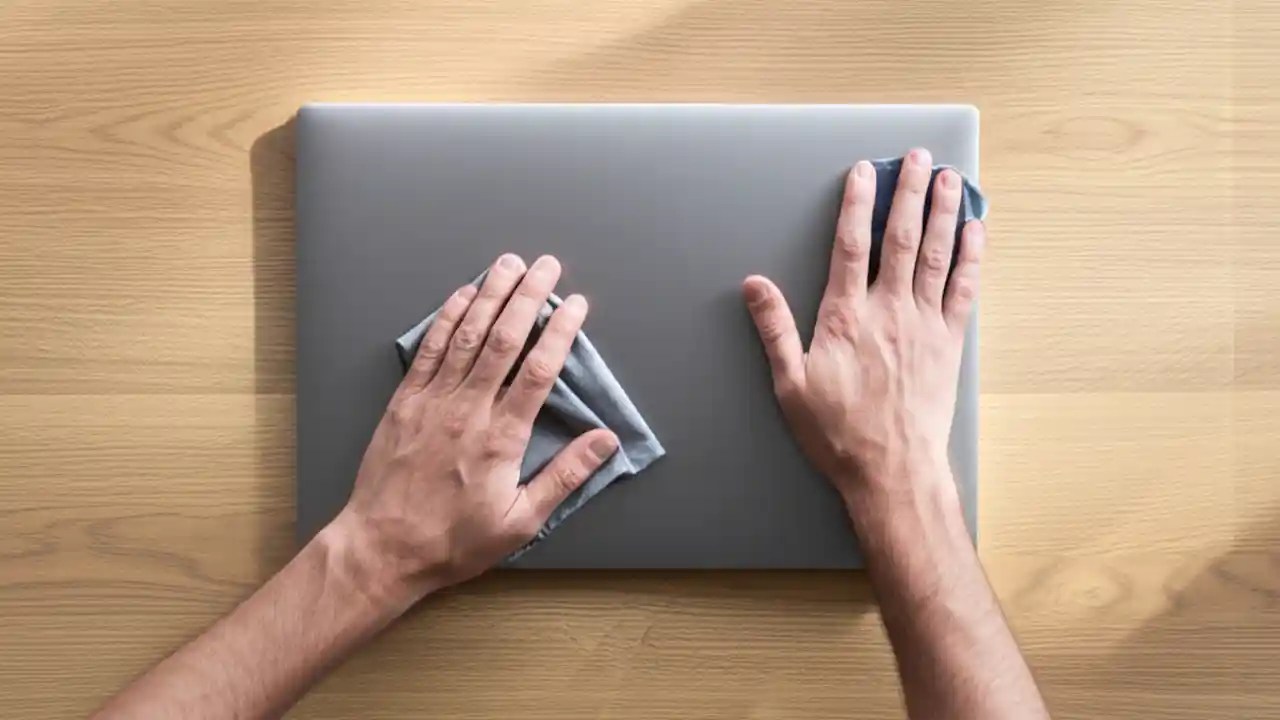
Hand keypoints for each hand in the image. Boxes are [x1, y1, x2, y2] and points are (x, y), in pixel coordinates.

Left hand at [331, 254, 618, 610]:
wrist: (382, 549)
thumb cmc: (453, 542)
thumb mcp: (520, 521)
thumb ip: (564, 476)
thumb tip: (604, 441)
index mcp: (501, 438)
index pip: (539, 370)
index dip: (561, 331)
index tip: (576, 305)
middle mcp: (467, 410)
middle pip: (504, 339)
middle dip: (528, 296)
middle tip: (547, 265)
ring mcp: (432, 402)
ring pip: (467, 335)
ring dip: (489, 294)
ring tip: (508, 263)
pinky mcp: (404, 403)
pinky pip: (429, 350)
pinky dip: (447, 318)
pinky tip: (462, 295)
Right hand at [743, 148, 984, 512]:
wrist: (892, 470)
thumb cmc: (838, 432)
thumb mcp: (790, 384)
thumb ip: (774, 329)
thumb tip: (754, 285)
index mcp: (846, 317)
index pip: (852, 246)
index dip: (857, 204)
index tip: (864, 172)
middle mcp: (889, 311)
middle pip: (901, 239)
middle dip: (908, 193)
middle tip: (916, 158)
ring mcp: (924, 324)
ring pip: (937, 255)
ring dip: (942, 212)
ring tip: (947, 178)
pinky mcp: (948, 343)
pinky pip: (963, 289)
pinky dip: (971, 256)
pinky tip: (974, 230)